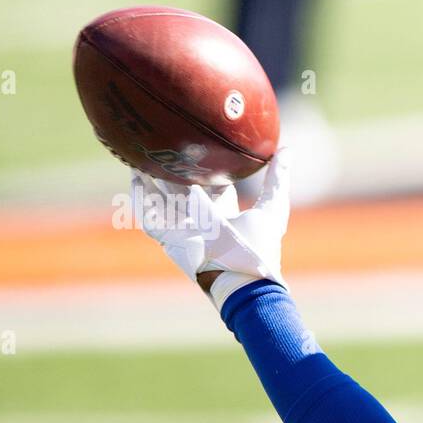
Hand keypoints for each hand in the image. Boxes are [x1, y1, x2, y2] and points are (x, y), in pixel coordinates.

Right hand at [131, 148, 290, 310]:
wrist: (242, 277)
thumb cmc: (260, 249)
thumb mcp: (271, 209)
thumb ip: (277, 179)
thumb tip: (287, 149)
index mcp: (224, 217)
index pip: (214, 188)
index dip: (210, 170)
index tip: (208, 149)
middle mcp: (200, 223)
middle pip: (184, 190)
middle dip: (176, 170)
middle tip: (171, 146)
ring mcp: (183, 230)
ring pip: (162, 197)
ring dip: (154, 176)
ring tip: (147, 151)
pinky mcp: (168, 237)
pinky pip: (148, 213)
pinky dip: (140, 194)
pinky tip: (136, 174)